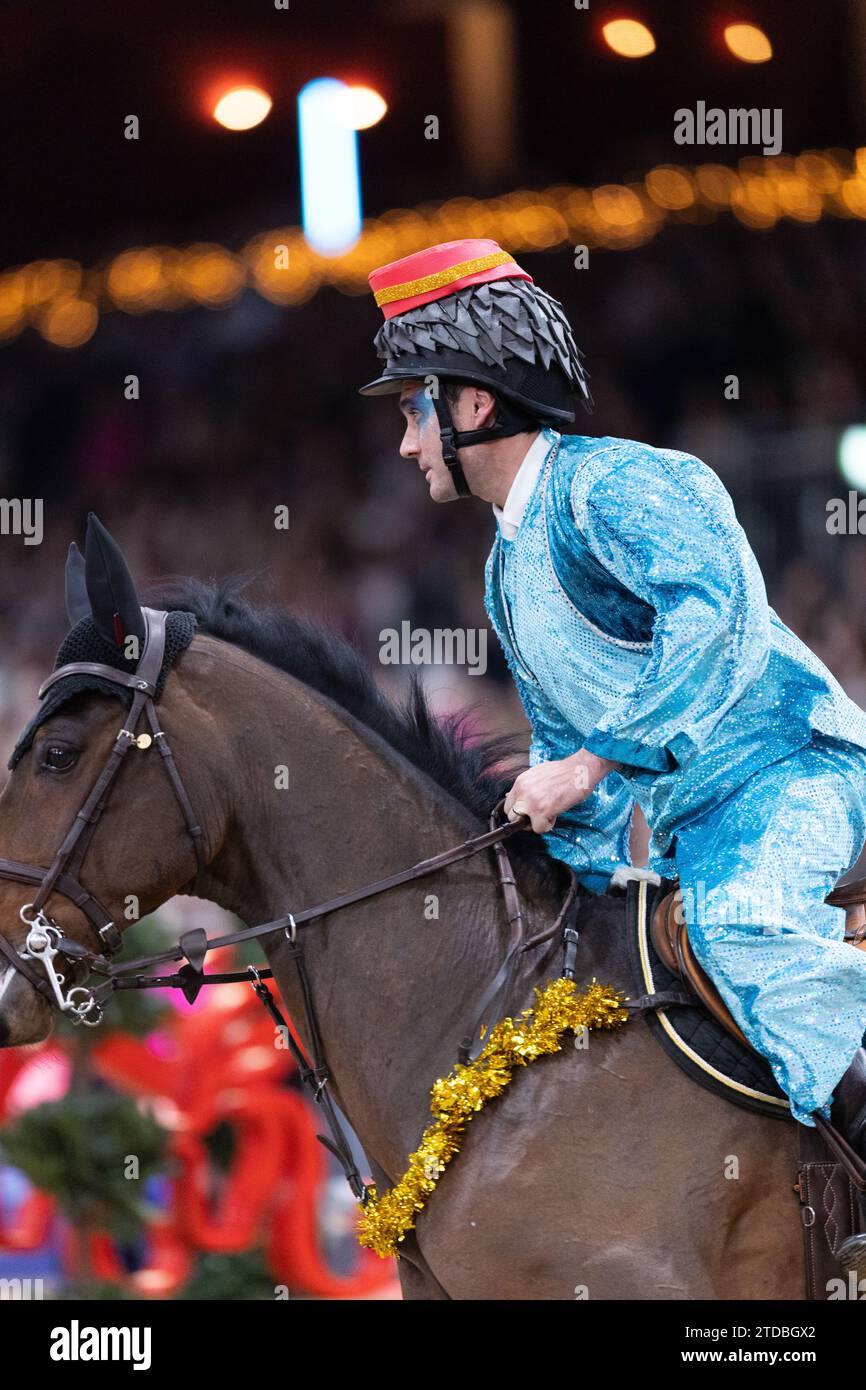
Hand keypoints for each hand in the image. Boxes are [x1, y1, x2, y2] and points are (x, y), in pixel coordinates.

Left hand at [503, 749, 617, 833]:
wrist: (580, 769)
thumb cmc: (564, 772)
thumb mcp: (538, 774)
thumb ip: (527, 787)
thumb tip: (520, 798)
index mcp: (521, 782)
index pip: (508, 804)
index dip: (519, 810)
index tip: (528, 811)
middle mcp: (523, 791)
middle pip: (512, 816)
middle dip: (525, 818)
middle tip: (539, 814)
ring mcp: (531, 801)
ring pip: (521, 824)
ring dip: (534, 823)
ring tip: (547, 814)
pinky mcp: (543, 810)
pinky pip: (538, 828)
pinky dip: (548, 825)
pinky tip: (555, 814)